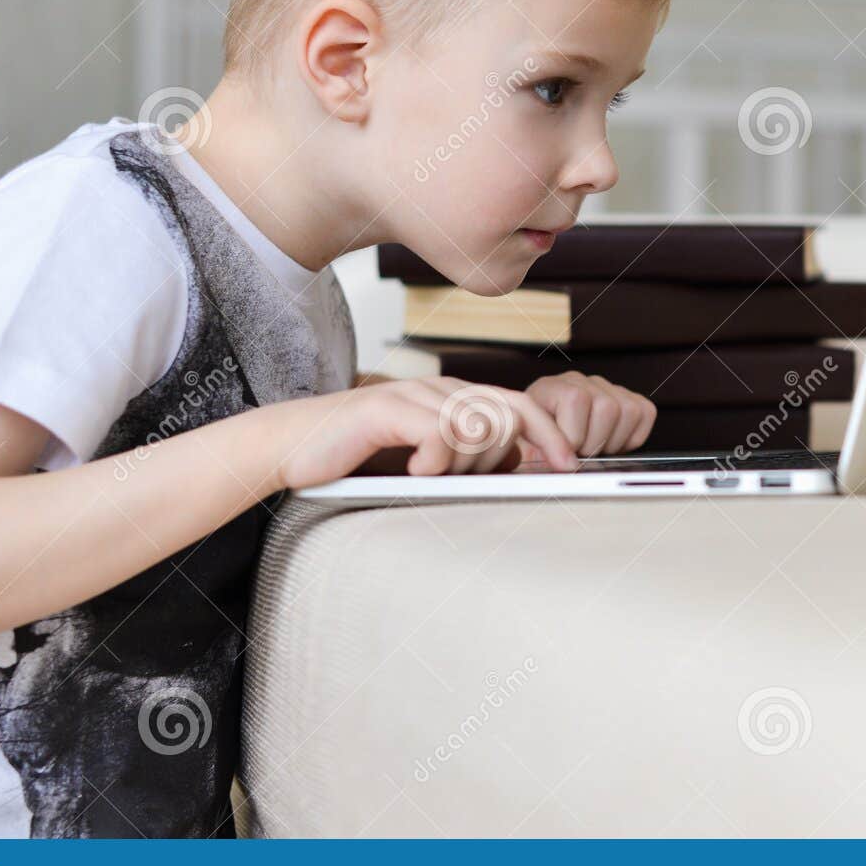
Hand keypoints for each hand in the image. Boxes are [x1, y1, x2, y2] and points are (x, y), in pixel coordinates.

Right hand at [275, 378, 578, 488]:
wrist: (294, 447)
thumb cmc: (360, 456)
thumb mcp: (428, 458)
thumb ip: (470, 455)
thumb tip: (519, 464)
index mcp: (455, 397)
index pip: (522, 407)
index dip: (552, 435)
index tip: (571, 468)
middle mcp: (441, 389)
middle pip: (507, 419)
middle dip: (497, 460)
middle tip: (456, 477)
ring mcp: (415, 395)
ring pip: (478, 426)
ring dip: (464, 463)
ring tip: (431, 473)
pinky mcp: (388, 408)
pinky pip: (440, 432)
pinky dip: (436, 459)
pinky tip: (416, 470)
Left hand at [521, 371, 655, 460]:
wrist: (540, 445)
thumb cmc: (534, 450)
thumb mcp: (525, 453)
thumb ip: (536, 455)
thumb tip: (566, 464)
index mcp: (548, 389)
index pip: (576, 399)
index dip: (573, 437)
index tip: (564, 457)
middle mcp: (577, 382)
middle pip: (607, 407)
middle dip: (594, 443)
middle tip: (579, 453)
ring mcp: (603, 388)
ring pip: (628, 410)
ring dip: (613, 441)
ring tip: (594, 448)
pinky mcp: (626, 399)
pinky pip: (644, 413)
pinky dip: (632, 437)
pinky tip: (611, 442)